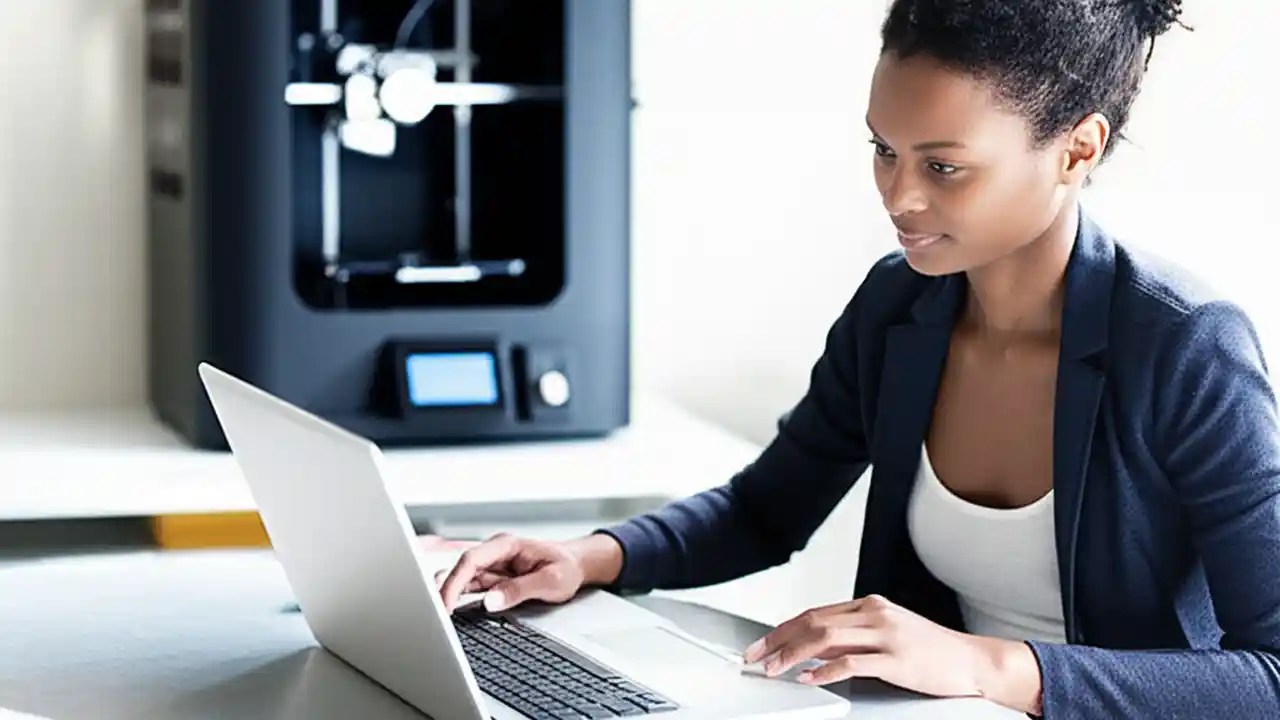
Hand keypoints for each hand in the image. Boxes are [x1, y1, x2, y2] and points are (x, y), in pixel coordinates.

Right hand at [434, 533, 621, 613]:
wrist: (577, 566)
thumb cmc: (567, 567)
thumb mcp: (550, 581)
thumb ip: (519, 590)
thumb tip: (489, 602)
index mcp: (507, 545)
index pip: (471, 560)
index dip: (454, 582)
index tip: (445, 604)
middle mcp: (495, 553)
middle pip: (460, 569)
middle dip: (444, 589)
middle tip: (433, 614)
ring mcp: (493, 566)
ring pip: (462, 579)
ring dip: (449, 594)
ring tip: (437, 614)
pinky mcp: (493, 579)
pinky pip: (471, 588)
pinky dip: (459, 599)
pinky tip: (450, 610)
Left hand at [742, 594, 1042, 713]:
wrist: (973, 662)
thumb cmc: (931, 652)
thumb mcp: (887, 636)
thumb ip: (851, 639)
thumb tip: (812, 649)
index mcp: (870, 606)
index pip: (814, 613)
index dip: (782, 629)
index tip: (760, 644)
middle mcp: (874, 614)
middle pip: (812, 621)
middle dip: (777, 640)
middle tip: (753, 656)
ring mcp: (886, 634)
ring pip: (825, 637)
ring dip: (793, 654)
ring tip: (774, 668)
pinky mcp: (897, 658)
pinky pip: (852, 662)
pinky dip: (826, 670)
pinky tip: (810, 678)